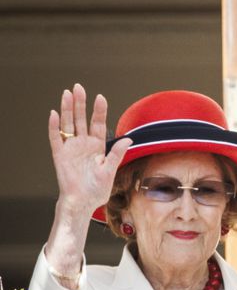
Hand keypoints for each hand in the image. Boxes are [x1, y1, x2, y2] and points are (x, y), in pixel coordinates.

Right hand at [48, 84, 131, 217]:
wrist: (83, 202)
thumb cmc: (97, 189)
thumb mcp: (110, 170)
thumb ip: (117, 154)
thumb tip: (129, 139)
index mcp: (97, 147)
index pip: (98, 124)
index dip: (99, 111)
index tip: (100, 97)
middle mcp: (83, 144)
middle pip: (81, 119)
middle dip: (80, 103)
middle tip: (78, 87)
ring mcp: (71, 148)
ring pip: (68, 124)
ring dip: (66, 109)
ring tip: (67, 93)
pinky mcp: (60, 155)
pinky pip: (56, 138)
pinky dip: (54, 126)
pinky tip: (54, 114)